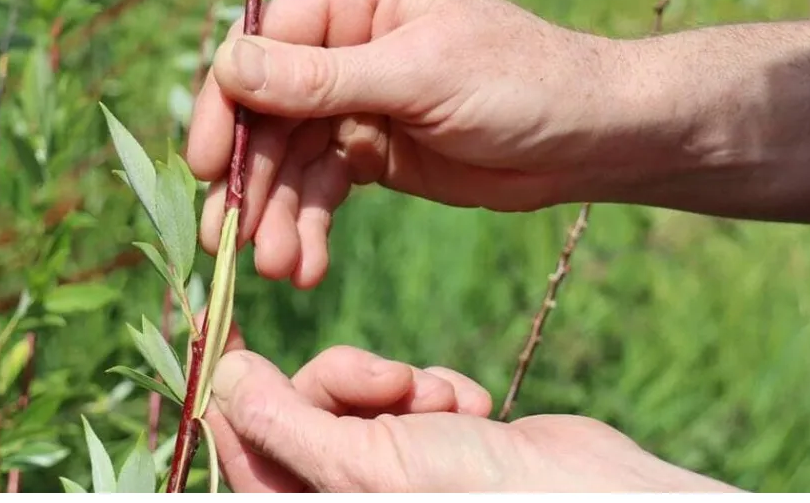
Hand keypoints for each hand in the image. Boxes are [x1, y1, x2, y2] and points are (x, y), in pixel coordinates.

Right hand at [187, 0, 629, 287]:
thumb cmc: (521, 84)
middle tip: (233, 241)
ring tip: (280, 269)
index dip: (226, 107)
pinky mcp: (369, 150)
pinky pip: (320, 188)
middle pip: (267, 112)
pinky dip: (309, 226)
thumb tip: (227, 66)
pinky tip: (306, 265)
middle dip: (253, 179)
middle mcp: (345, 42)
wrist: (592, 141)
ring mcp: (354, 99)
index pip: (262, 46)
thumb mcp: (420, 77)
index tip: (206, 168)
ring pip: (289, 159)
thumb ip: (321, 78)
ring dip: (279, 215)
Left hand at [203, 340, 740, 492]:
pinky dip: (438, 388)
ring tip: (445, 405)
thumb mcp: (362, 465)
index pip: (242, 446)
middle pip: (301, 407)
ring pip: (353, 390)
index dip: (226, 385)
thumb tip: (220, 376)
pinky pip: (406, 390)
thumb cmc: (476, 495)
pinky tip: (476, 409)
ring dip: (399, 382)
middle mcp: (348, 491)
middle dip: (346, 381)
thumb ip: (282, 422)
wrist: (590, 494)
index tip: (219, 323)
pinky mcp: (433, 436)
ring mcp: (392, 464)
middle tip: (393, 382)